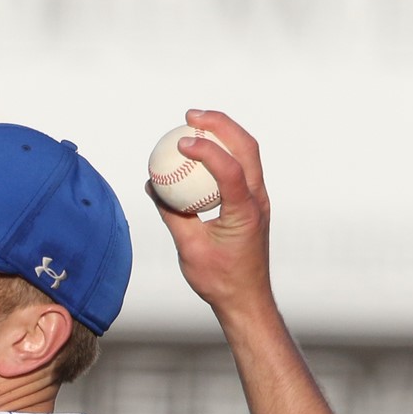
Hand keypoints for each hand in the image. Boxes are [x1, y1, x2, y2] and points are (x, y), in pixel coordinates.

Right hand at [149, 109, 274, 320]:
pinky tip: (201, 149)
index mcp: (245, 212)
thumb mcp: (189, 249)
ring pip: (248, 152)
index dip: (206, 150)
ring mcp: (259, 199)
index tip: (180, 142)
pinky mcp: (253, 202)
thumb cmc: (218, 280)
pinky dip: (224, 150)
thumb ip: (172, 214)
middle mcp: (257, 199)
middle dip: (220, 124)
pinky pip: (241, 166)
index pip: (229, 169)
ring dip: (225, 132)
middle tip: (190, 115)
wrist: (246, 298)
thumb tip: (154, 186)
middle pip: (247, 147)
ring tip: (195, 122)